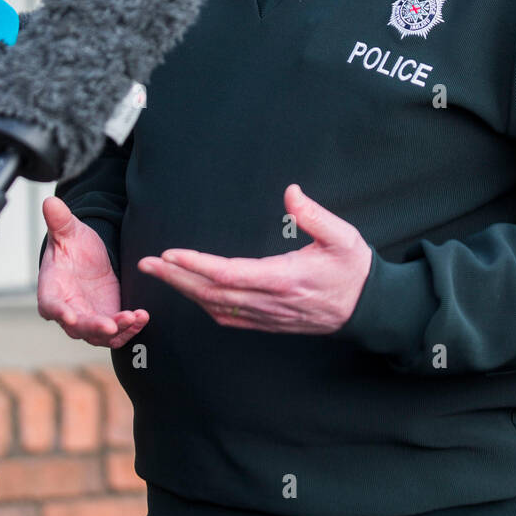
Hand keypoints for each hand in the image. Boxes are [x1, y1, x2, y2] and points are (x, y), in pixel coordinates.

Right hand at [38, 196, 148, 347]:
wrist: (89, 258)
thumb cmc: (72, 246)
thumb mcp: (68, 232)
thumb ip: (60, 220)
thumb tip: (50, 201)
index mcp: (52, 290)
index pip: (50, 305)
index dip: (59, 312)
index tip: (69, 317)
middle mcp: (68, 310)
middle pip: (77, 326)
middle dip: (94, 327)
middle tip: (111, 326)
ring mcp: (88, 319)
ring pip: (100, 334)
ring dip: (117, 330)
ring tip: (135, 317)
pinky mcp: (107, 320)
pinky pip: (118, 331)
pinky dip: (130, 328)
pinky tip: (144, 316)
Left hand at [137, 183, 371, 333]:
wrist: (368, 308)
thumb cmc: (354, 270)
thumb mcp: (343, 236)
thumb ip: (315, 215)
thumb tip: (291, 193)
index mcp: (283, 278)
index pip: (229, 274)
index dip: (196, 265)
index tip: (171, 254)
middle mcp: (270, 301)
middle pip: (212, 293)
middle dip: (176, 278)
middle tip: (147, 263)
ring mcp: (267, 315)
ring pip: (216, 307)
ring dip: (185, 291)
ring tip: (161, 273)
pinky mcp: (269, 322)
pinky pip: (229, 317)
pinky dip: (204, 305)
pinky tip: (192, 294)